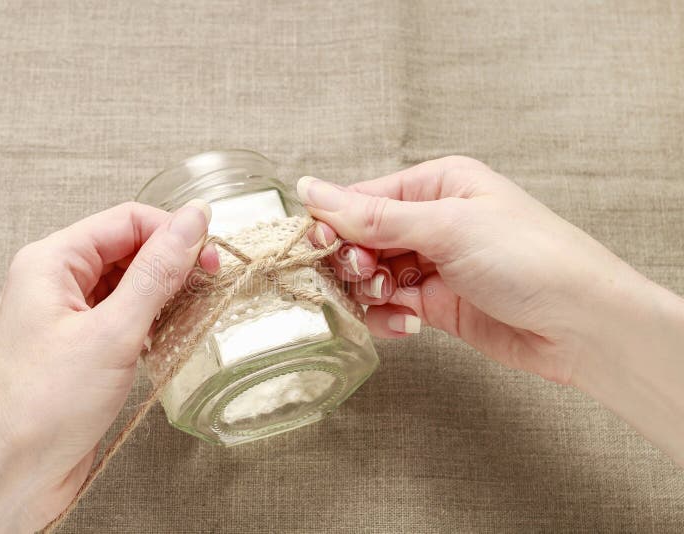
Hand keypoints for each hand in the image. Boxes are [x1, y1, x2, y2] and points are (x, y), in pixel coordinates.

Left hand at [0, 200, 215, 532]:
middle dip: (173, 265)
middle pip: (129, 249)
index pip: (127, 220)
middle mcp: (57, 281)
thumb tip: (193, 219)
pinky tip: (167, 340)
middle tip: (210, 287)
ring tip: (192, 317)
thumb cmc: (44, 405)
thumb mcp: (112, 332)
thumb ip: (157, 271)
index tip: (211, 258)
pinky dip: (151, 323)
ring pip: (129, 284)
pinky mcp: (79, 346)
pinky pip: (123, 317)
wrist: (7, 474)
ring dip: (165, 296)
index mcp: (52, 261)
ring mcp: (67, 315)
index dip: (174, 233)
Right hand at [297, 156, 683, 465]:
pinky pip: (392, 308)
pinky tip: (409, 325)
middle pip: (361, 239)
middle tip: (370, 277)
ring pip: (372, 277)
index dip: (334, 225)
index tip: (323, 249)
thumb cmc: (529, 258)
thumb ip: (372, 215)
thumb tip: (309, 187)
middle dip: (355, 261)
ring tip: (394, 301)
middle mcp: (432, 221)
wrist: (582, 325)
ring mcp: (435, 265)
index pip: (361, 199)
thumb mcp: (447, 226)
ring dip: (370, 293)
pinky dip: (389, 318)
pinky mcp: (438, 305)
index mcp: (436, 185)